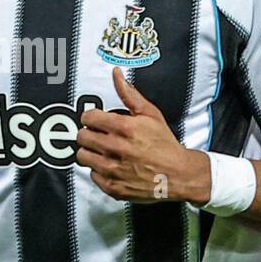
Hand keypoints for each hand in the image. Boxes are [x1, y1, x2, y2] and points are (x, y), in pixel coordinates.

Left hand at [75, 67, 210, 203]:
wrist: (178, 175)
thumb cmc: (165, 144)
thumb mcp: (150, 114)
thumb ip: (129, 94)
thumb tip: (116, 74)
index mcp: (124, 128)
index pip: (88, 118)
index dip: (90, 117)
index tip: (95, 120)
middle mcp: (116, 149)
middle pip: (82, 137)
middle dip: (88, 133)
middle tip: (98, 135)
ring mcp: (113, 170)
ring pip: (82, 156)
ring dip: (90, 152)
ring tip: (102, 150)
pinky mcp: (113, 187)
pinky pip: (92, 175)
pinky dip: (98, 170)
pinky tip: (110, 165)